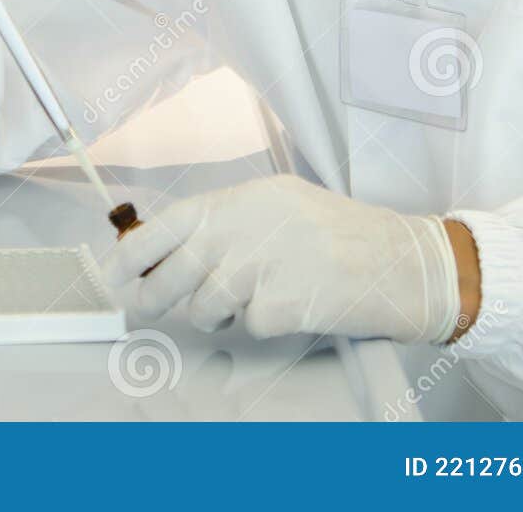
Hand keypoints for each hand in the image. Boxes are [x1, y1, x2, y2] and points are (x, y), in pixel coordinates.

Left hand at [101, 175, 464, 344]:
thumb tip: (163, 252)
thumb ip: (227, 226)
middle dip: (157, 295)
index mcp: (249, 197)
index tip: (113, 274)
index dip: (134, 252)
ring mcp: (271, 262)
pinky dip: (266, 325)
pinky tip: (294, 307)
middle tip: (148, 306)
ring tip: (254, 300)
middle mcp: (253, 224)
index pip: (172, 222)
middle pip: (178, 270)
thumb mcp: (281, 210)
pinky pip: (250, 326)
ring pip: (208, 304)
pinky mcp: (290, 301)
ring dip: (221, 313)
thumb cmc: (344, 240)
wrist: (410, 264)